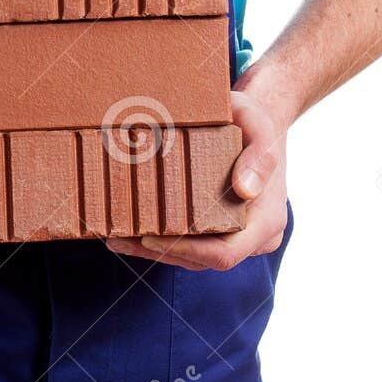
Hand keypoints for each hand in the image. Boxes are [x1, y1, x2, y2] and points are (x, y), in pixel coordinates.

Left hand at [105, 89, 287, 269]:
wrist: (252, 123)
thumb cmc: (254, 121)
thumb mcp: (260, 126)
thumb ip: (259, 156)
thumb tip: (245, 190)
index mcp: (267, 221)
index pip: (226, 253)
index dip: (187, 252)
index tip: (150, 238)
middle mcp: (252, 237)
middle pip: (201, 260)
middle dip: (159, 252)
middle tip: (117, 237)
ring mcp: (234, 236)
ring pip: (191, 256)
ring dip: (152, 250)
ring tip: (114, 236)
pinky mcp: (217, 229)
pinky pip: (189, 242)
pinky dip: (160, 238)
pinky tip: (128, 231)